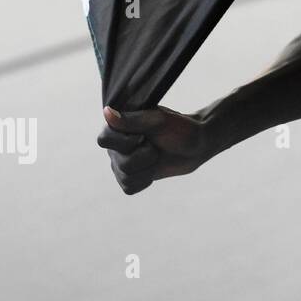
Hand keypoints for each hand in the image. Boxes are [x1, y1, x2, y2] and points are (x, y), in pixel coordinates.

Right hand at [96, 105, 211, 194]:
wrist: (196, 145)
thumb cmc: (179, 128)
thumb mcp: (159, 120)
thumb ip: (132, 119)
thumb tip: (106, 112)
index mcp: (118, 127)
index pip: (104, 139)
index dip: (125, 142)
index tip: (143, 136)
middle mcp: (115, 146)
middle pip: (120, 163)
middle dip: (146, 156)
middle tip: (156, 146)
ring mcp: (121, 163)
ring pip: (126, 176)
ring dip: (149, 168)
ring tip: (157, 155)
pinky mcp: (130, 178)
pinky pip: (130, 188)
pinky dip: (146, 180)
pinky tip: (154, 168)